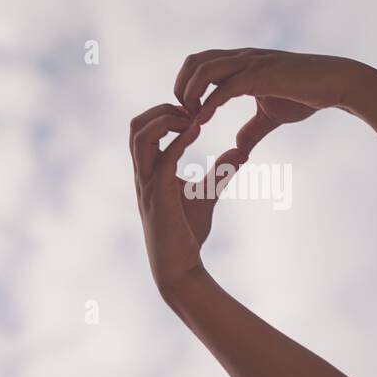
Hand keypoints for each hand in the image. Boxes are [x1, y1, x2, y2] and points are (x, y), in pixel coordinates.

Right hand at [129, 103, 245, 292]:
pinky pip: (163, 157)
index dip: (164, 114)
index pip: (144, 129)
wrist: (180, 266)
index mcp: (149, 170)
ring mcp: (147, 182)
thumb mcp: (207, 194)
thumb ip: (220, 171)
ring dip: (165, 120)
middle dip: (161, 110)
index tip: (192, 112)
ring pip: (140, 135)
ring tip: (192, 118)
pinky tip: (196, 130)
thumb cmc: (187, 233)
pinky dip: (179, 139)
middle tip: (190, 110)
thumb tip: (240, 151)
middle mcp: (142, 173)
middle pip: (136, 125)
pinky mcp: (157, 193)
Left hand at [174, 47, 368, 143]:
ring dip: (190, 93)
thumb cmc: (307, 95)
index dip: (186, 86)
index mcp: (240, 62)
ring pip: (204, 69)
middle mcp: (241, 57)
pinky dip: (208, 103)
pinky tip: (201, 120)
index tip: (183, 114)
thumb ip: (252, 129)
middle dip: (180, 86)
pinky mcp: (261, 74)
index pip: (199, 64)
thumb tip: (239, 147)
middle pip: (194, 61)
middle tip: (179, 115)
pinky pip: (225, 87)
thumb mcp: (271, 116)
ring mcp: (250, 63)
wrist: (337, 84)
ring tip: (187, 119)